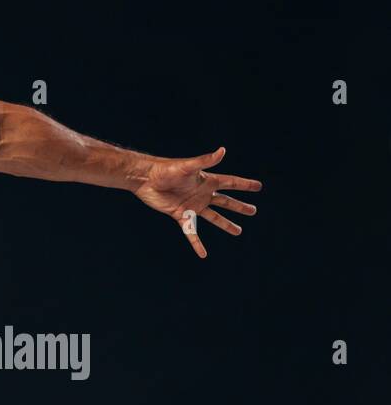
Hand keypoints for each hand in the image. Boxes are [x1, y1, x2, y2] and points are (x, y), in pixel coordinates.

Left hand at [132, 147, 261, 258]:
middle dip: (239, 206)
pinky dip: (197, 243)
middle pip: (225, 201)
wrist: (145, 179)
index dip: (244, 184)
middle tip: (253, 211)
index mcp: (206, 181)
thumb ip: (205, 161)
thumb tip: (223, 150)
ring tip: (238, 231)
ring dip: (225, 224)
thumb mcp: (188, 166)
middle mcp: (202, 193)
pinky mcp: (179, 214)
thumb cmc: (165, 169)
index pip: (230, 183)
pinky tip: (203, 254)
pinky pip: (191, 231)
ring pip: (213, 217)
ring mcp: (192, 205)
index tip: (259, 186)